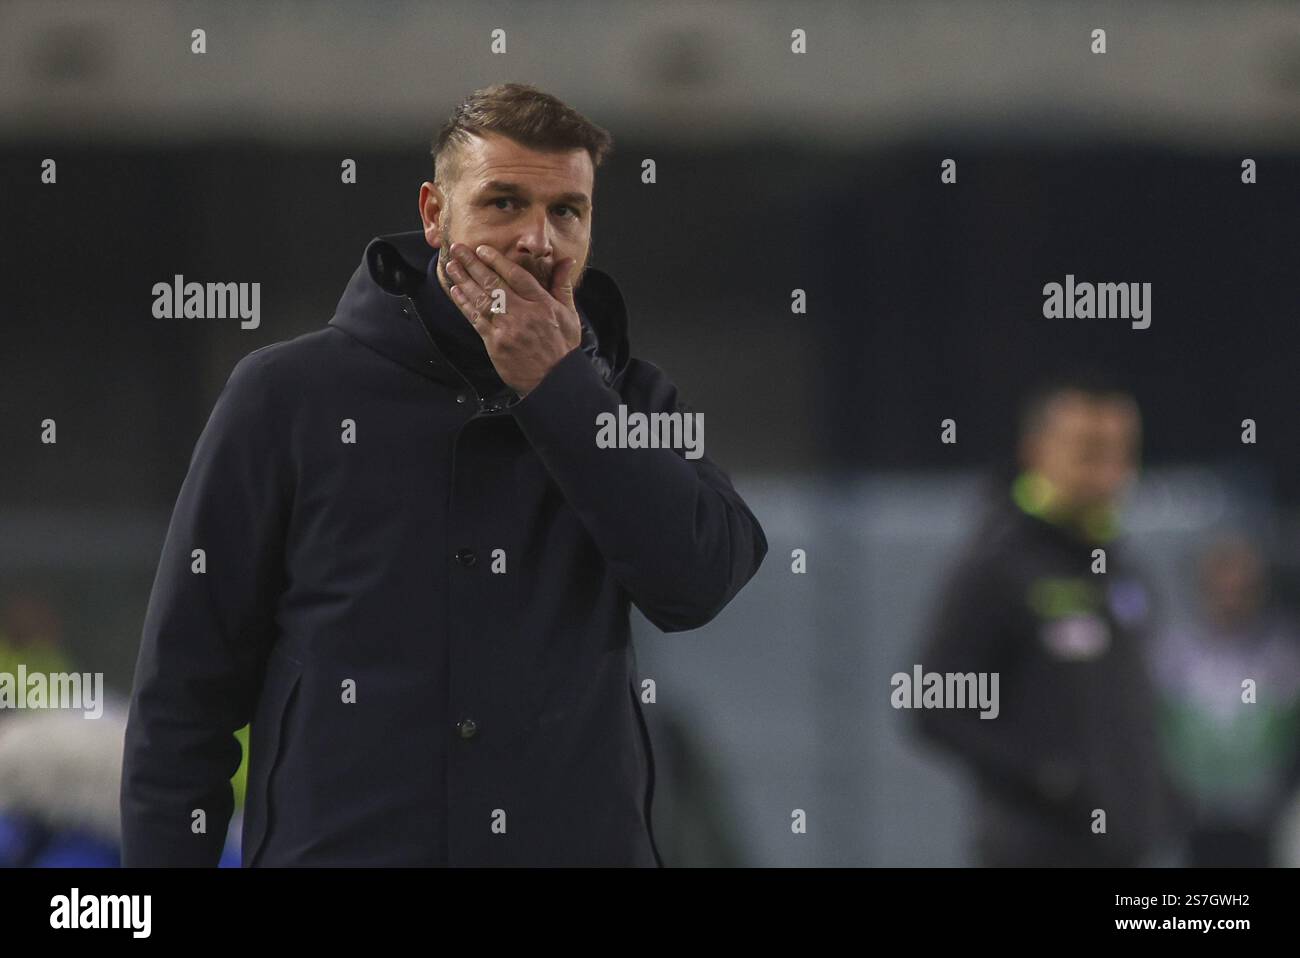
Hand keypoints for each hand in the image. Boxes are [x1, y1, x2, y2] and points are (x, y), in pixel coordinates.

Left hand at [444, 242, 581, 396]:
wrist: (554, 380)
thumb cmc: (562, 347)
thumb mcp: (569, 313)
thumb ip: (562, 284)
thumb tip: (567, 260)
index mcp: (542, 304)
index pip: (517, 276)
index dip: (497, 260)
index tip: (482, 249)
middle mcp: (523, 314)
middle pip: (494, 284)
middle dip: (473, 264)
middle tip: (458, 250)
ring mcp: (507, 329)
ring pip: (481, 299)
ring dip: (464, 281)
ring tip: (451, 266)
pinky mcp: (495, 343)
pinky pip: (476, 319)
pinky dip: (464, 304)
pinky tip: (456, 291)